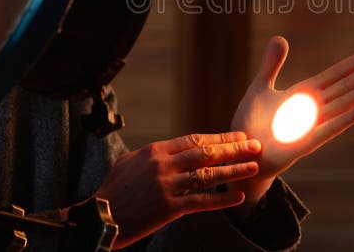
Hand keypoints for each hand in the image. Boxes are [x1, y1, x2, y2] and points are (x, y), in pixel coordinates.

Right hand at [93, 132, 262, 248]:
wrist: (98, 217)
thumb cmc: (112, 190)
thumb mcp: (130, 162)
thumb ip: (154, 155)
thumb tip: (173, 150)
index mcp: (156, 151)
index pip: (195, 140)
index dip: (219, 138)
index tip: (238, 137)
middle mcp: (164, 165)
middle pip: (206, 152)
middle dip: (234, 149)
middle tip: (255, 145)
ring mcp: (167, 185)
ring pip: (208, 174)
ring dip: (234, 170)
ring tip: (254, 167)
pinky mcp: (168, 207)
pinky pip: (201, 201)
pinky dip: (222, 198)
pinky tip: (239, 196)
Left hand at [228, 36, 353, 216]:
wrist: (243, 151)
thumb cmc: (252, 122)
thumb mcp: (260, 86)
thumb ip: (271, 64)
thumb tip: (280, 37)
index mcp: (304, 93)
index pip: (336, 75)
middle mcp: (313, 108)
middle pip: (346, 86)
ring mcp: (311, 125)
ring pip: (343, 104)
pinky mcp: (304, 143)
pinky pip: (329, 128)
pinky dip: (347, 118)